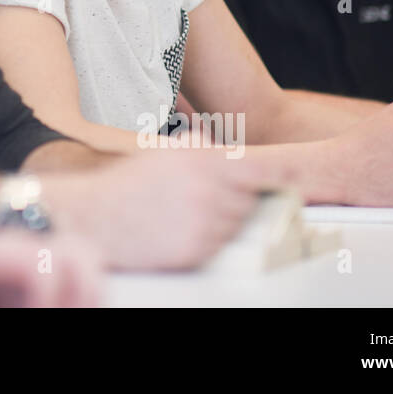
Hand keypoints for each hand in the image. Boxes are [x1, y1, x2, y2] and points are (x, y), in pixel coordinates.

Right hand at [77, 148, 281, 269]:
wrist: (96, 218)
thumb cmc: (126, 184)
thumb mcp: (163, 151)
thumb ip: (198, 145)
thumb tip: (217, 142)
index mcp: (204, 161)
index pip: (261, 167)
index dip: (282, 174)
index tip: (296, 178)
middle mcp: (209, 191)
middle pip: (250, 201)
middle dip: (234, 200)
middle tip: (201, 197)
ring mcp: (204, 223)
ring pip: (235, 226)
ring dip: (220, 222)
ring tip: (182, 214)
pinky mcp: (197, 251)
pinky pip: (219, 248)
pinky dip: (205, 242)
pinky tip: (177, 230)